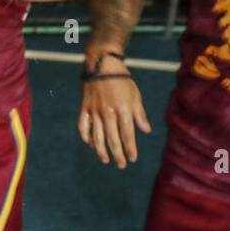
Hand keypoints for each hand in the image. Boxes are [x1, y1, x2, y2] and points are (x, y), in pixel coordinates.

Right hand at [77, 53, 151, 167]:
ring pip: (97, 136)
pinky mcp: (85, 108)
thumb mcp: (135, 96)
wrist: (102, 66)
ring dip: (101, 150)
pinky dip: (86, 136)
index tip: (132, 158)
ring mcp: (95, 111)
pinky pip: (83, 126)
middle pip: (112, 139)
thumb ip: (140, 114)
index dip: (130, 148)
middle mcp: (108, 113)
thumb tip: (146, 131)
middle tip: (120, 165)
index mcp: (123, 109)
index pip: (127, 134)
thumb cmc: (122, 80)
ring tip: (105, 160)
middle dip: (117, 154)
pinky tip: (90, 144)